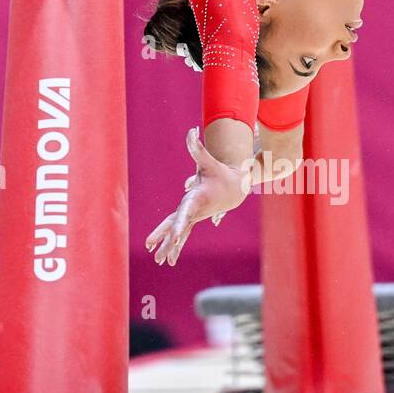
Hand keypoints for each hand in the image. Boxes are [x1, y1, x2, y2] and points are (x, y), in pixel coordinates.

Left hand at [145, 128, 248, 266]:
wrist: (235, 187)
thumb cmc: (219, 172)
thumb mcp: (208, 159)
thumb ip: (197, 147)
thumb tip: (190, 130)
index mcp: (197, 199)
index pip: (185, 212)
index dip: (179, 224)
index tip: (174, 237)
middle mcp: (195, 211)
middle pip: (179, 226)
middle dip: (168, 240)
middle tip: (158, 255)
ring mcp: (194, 217)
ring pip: (179, 233)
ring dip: (169, 248)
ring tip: (159, 262)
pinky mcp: (193, 218)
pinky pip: (181, 232)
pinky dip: (173, 244)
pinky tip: (166, 257)